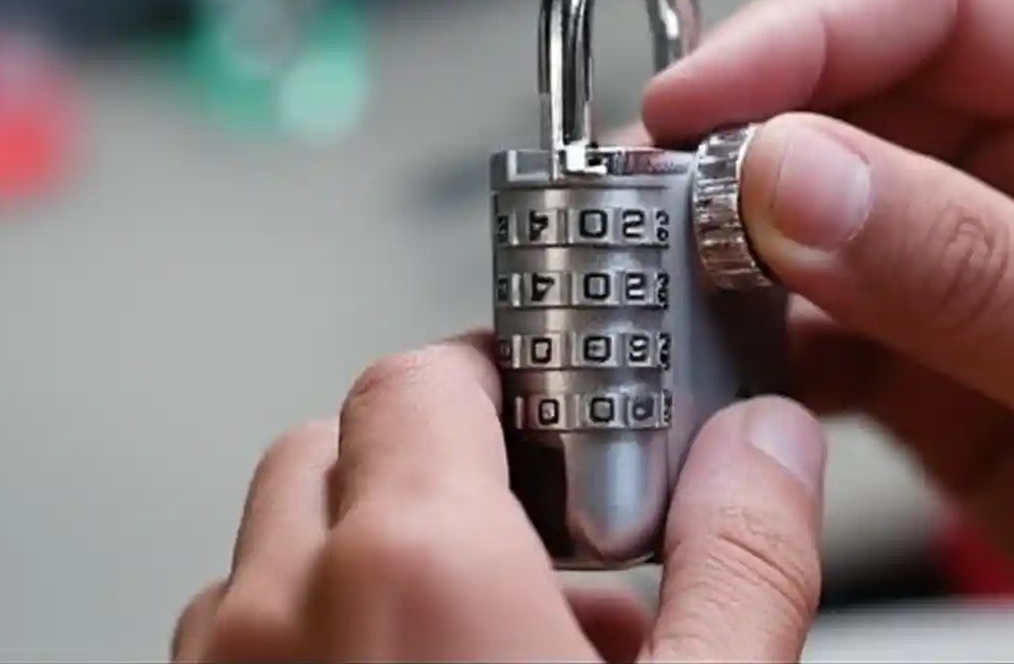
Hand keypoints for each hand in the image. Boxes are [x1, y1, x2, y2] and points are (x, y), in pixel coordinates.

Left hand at [171, 335, 826, 661]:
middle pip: (342, 450)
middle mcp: (277, 618)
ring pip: (281, 551)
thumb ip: (741, 567)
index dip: (506, 384)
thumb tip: (768, 452)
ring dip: (379, 565)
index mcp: (409, 576)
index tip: (564, 420)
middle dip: (445, 475)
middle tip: (539, 543)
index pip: (426, 375)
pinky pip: (245, 640)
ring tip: (492, 637)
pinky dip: (322, 640)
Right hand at [641, 0, 1013, 659]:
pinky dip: (768, 364)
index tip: (700, 98)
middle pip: (874, 118)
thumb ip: (973, 273)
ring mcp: (1008, 298)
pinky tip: (731, 380)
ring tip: (671, 296)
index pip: (959, 14)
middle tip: (659, 204)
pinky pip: (838, 349)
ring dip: (745, 265)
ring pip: (837, 238)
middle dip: (756, 156)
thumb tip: (795, 182)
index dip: (812, 37)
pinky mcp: (965, 395)